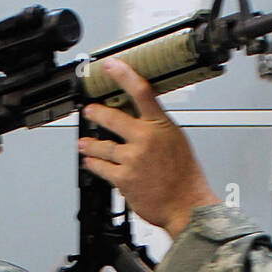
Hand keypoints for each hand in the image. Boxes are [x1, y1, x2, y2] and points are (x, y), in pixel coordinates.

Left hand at [78, 59, 220, 237]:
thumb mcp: (178, 142)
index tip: (110, 66)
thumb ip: (158, 129)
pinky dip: (94, 163)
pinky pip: (101, 167)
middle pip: (112, 117)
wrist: (187, 206)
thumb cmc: (186, 178)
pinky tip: (90, 161)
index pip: (141, 91)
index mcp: (161, 126)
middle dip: (96, 112)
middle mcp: (146, 139)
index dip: (123, 75)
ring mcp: (133, 159)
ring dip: (89, 144)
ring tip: (84, 143)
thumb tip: (143, 120)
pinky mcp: (123, 178)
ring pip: (102, 145)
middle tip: (89, 111)